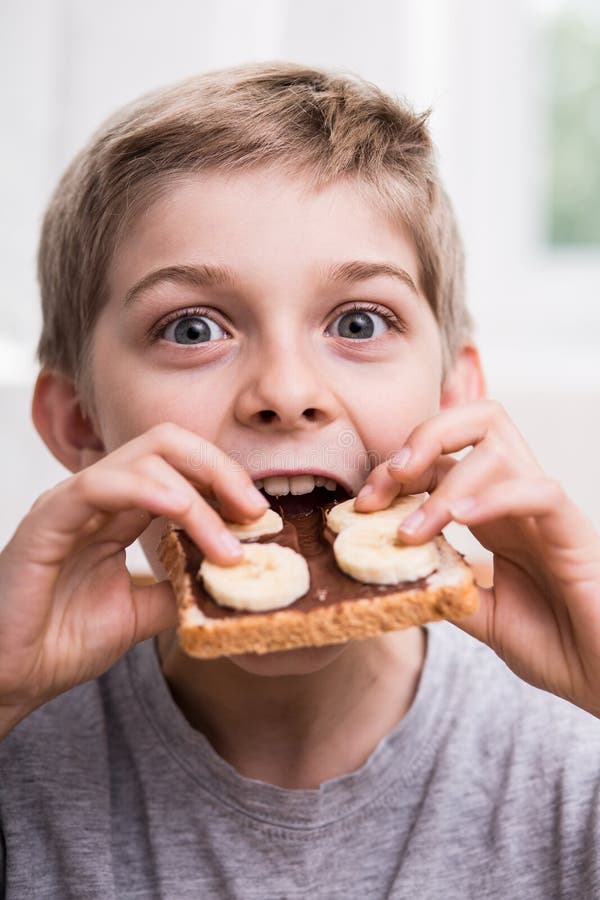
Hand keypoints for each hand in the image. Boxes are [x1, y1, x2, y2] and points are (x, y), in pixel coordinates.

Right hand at [0, 423, 267, 736]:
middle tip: (255, 511)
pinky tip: (182, 514)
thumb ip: (180, 587)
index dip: (225, 479)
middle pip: (167, 444)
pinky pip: (99, 484)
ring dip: (197, 496)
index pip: (179, 464)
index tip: (260, 515)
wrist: (10, 679)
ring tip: (228, 543)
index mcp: (120, 509)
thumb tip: (232, 577)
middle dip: (220, 469)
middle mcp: (99, 496)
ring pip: (143, 459)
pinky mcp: (48, 521)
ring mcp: (72, 503)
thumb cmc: (62, 641)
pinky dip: (149, 491)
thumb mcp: (142, 612)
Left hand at [354, 400, 599, 716]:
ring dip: (444, 483)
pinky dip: (494, 497)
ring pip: (499, 448)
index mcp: (495, 512)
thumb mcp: (481, 615)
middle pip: (478, 420)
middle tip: (388, 481)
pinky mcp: (575, 533)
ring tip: (414, 530)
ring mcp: (546, 511)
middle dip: (424, 436)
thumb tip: (393, 569)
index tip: (362, 504)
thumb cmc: (556, 645)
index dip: (397, 468)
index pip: (444, 458)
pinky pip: (539, 491)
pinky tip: (459, 521)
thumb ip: (444, 585)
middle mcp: (518, 499)